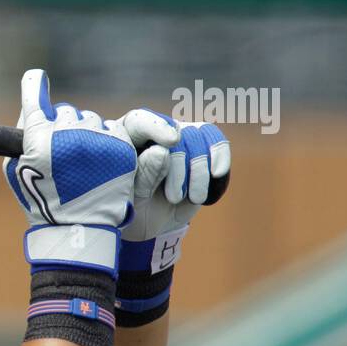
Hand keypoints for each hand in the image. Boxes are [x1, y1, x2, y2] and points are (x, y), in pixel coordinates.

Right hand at [2, 69, 138, 276]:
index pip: (35, 98)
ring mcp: (97, 139)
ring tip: (84, 166)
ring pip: (92, 121)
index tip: (36, 79)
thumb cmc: (41, 201)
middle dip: (64, 127)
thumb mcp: (16, 169)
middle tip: (64, 155)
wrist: (78, 230)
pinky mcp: (121, 147)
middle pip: (67, 113)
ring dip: (87, 135)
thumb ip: (22, 134)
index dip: (34, 87)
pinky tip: (100, 165)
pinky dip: (107, 144)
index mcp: (39, 137)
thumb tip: (33, 104)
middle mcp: (69, 133)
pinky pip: (113, 132)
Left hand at [110, 110, 230, 273]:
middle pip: (175, 132)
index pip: (140, 122)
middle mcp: (153, 132)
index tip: (171, 140)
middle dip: (179, 165)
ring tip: (194, 197)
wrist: (146, 223)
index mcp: (126, 138)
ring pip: (197, 136)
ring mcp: (178, 140)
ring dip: (199, 169)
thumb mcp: (131, 197)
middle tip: (173, 197)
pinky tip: (216, 174)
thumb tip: (162, 150)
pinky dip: (220, 157)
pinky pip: (216, 143)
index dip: (156, 126)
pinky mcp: (200, 152)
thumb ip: (144, 173)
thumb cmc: (131, 207)